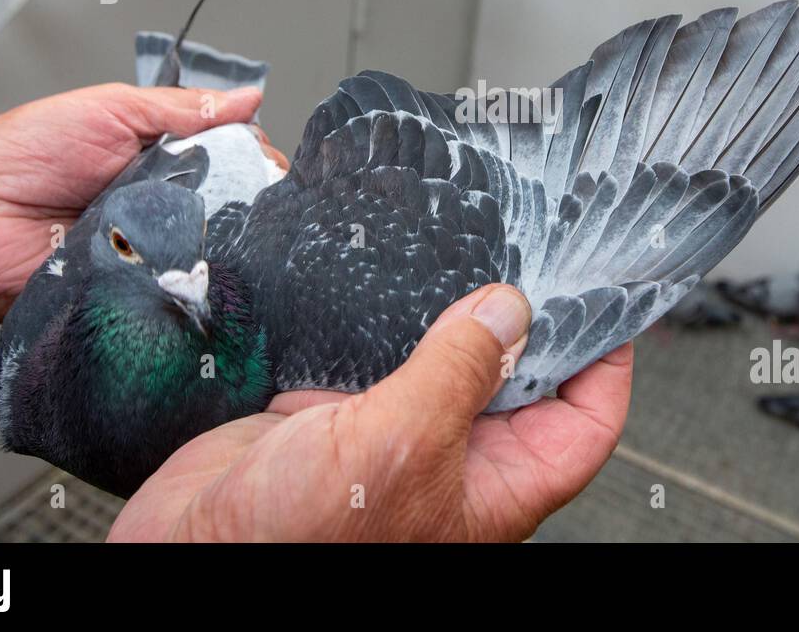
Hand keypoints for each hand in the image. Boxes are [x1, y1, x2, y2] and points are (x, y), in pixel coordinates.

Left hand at [0, 83, 285, 345]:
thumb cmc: (18, 159)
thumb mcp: (108, 110)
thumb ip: (180, 107)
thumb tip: (246, 99)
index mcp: (155, 155)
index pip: (226, 154)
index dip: (251, 154)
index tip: (266, 157)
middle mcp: (159, 202)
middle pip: (228, 200)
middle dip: (242, 193)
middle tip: (247, 190)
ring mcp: (151, 246)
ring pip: (211, 242)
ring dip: (213, 229)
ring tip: (209, 220)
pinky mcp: (140, 286)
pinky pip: (180, 280)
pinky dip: (187, 269)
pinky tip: (188, 257)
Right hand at [109, 285, 632, 541]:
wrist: (190, 549)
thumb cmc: (296, 544)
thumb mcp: (404, 445)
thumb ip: (459, 371)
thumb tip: (509, 310)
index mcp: (493, 489)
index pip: (584, 421)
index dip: (605, 359)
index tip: (608, 298)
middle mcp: (451, 460)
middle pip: (521, 381)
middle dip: (530, 320)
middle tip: (537, 253)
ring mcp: (395, 433)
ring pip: (449, 359)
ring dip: (456, 309)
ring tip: (472, 249)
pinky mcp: (336, 412)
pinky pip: (382, 353)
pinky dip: (390, 313)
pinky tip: (393, 273)